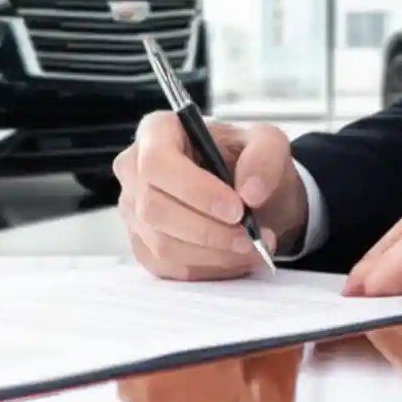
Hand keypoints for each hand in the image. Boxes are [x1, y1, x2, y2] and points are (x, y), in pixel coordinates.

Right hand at [114, 112, 308, 280]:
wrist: (246, 194)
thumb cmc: (245, 161)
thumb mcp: (267, 142)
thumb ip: (265, 157)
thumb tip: (250, 191)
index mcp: (157, 131)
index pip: (157, 162)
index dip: (195, 190)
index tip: (237, 209)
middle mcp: (134, 169)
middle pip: (155, 209)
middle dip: (209, 231)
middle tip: (251, 237)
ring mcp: (134, 210)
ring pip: (162, 244)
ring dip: (213, 254)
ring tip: (251, 249)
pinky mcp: (142, 244)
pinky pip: (167, 267)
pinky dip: (206, 270)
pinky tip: (232, 259)